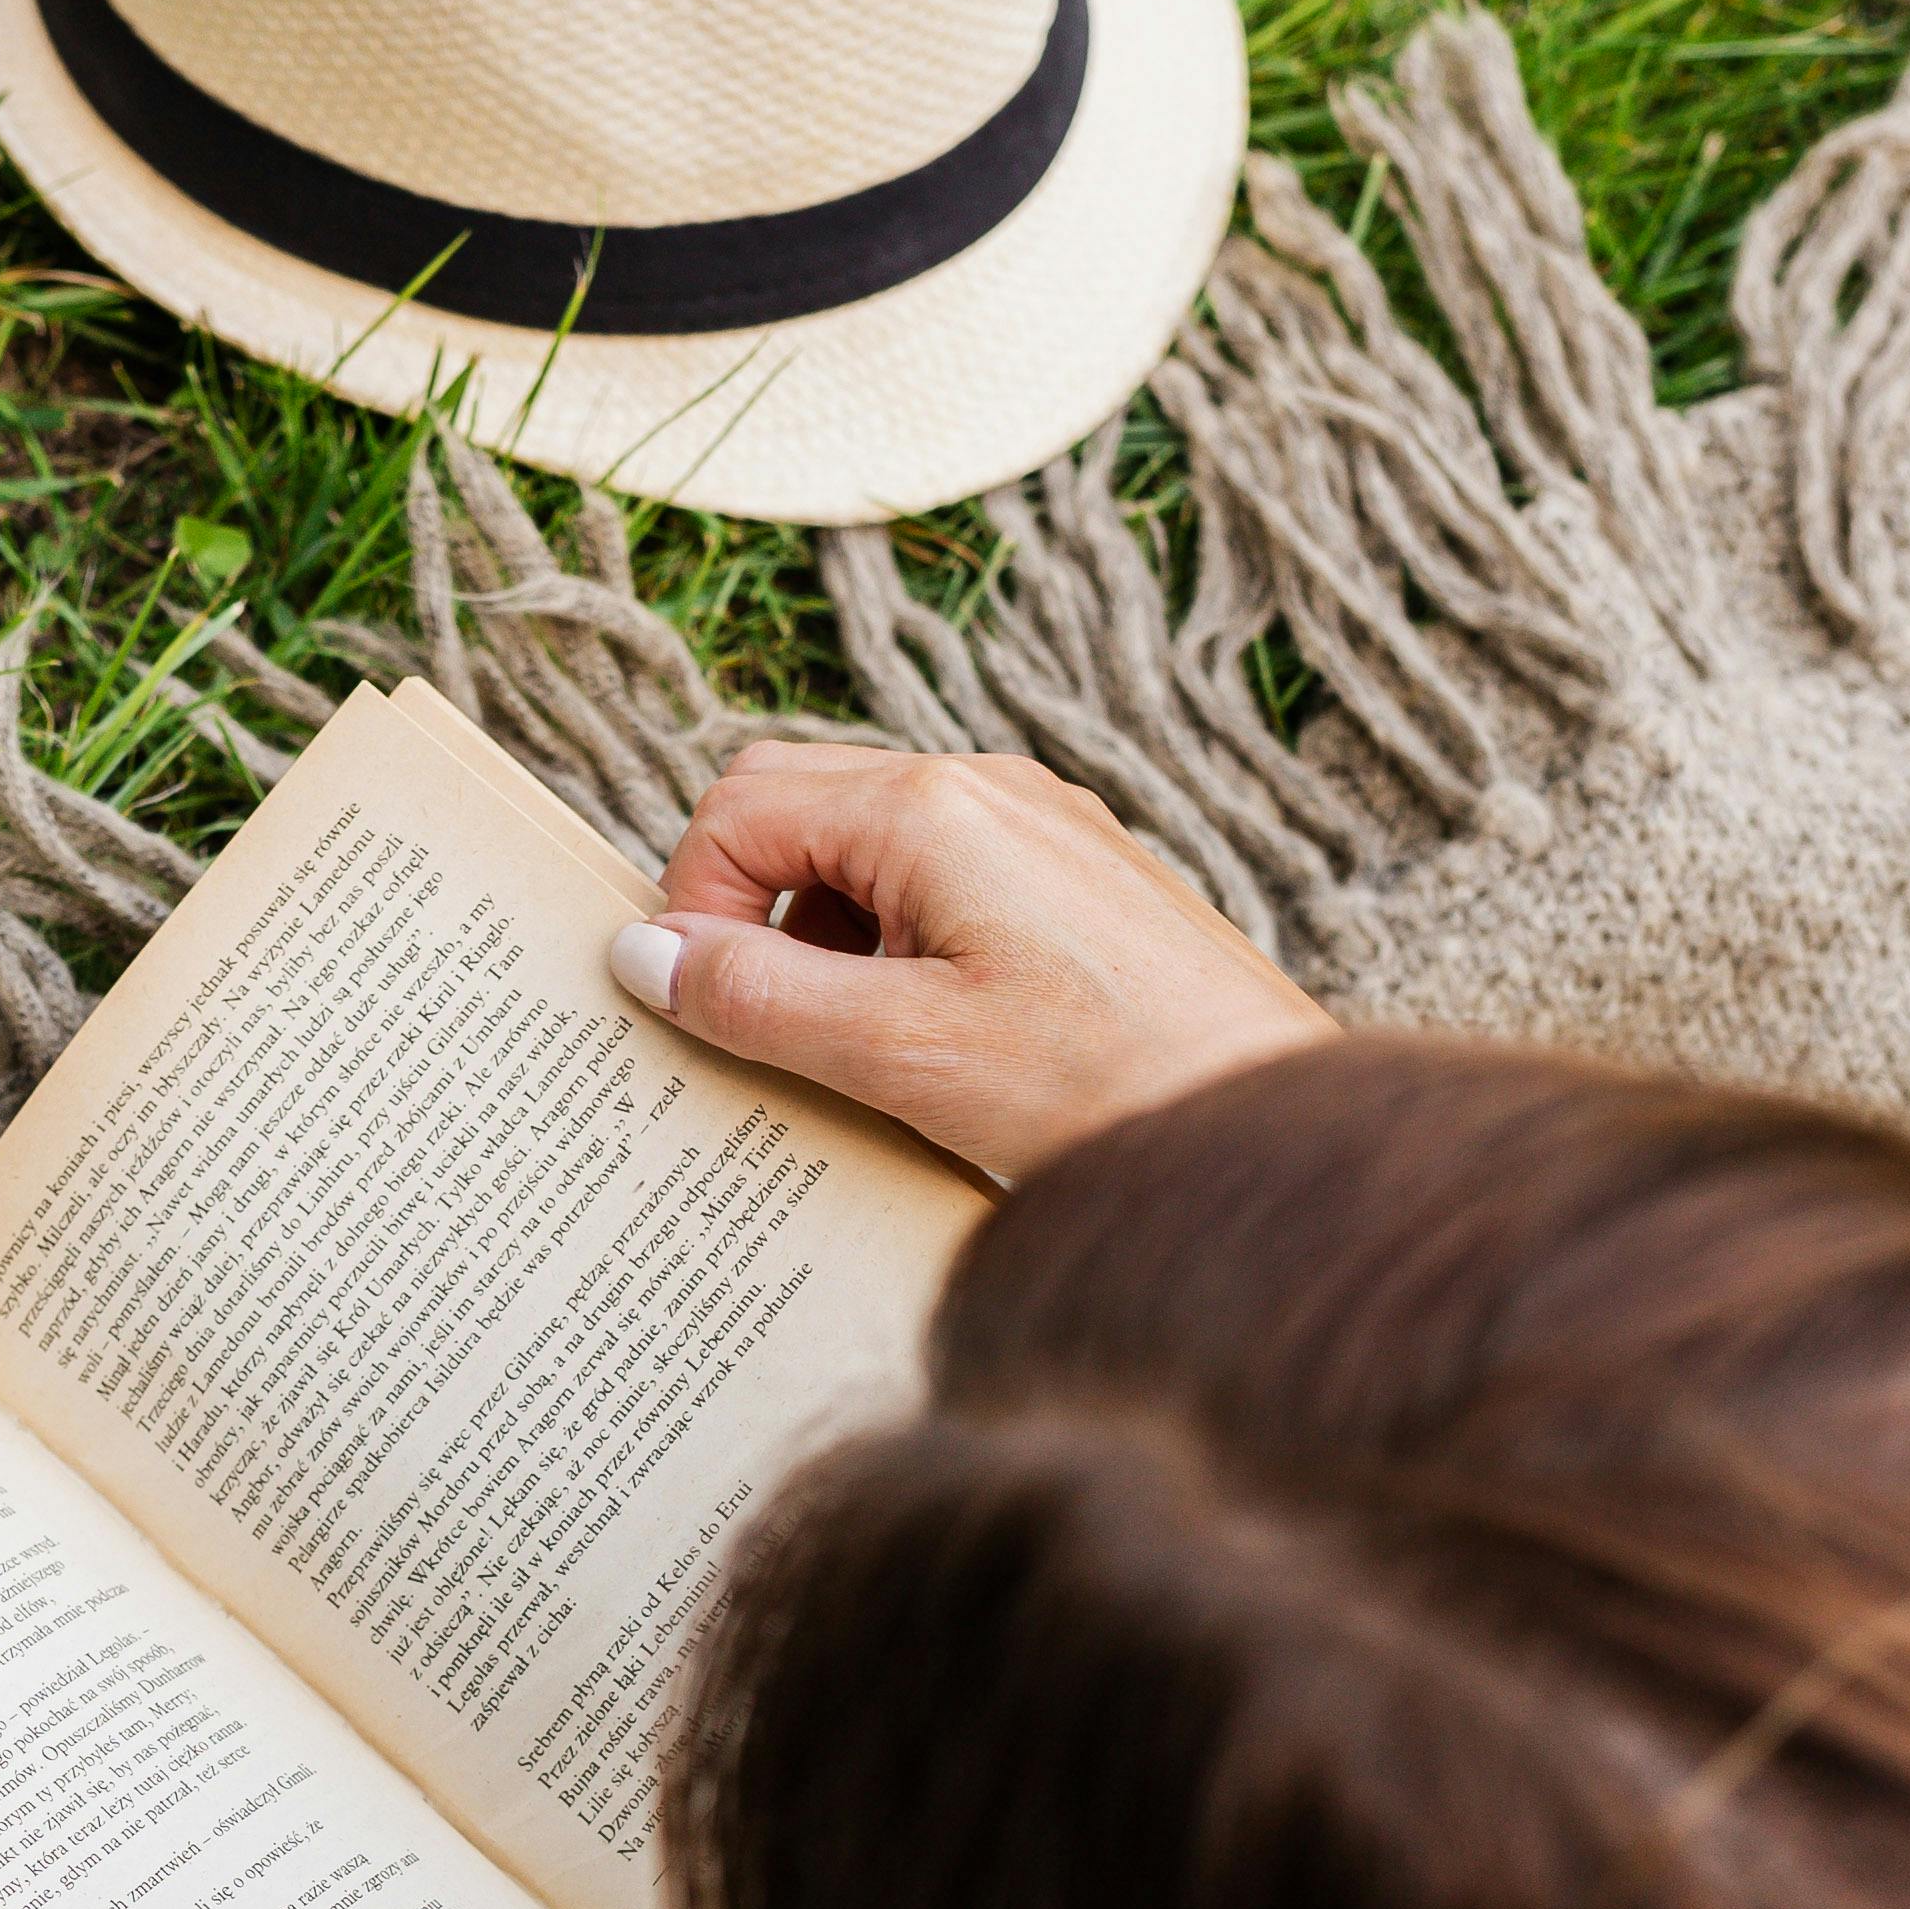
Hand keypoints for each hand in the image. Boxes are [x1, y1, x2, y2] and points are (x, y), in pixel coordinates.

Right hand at [607, 745, 1329, 1185]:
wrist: (1267, 1122)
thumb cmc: (1103, 1090)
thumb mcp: (900, 1054)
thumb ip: (757, 998)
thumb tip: (642, 954)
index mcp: (931, 808)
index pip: (738, 807)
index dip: (695, 907)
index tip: (711, 1010)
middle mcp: (986, 786)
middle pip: (794, 801)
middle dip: (748, 905)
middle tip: (764, 1021)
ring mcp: (1039, 824)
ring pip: (864, 841)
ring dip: (822, 929)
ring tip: (859, 1043)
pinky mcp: (1074, 875)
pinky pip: (938, 873)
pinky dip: (894, 938)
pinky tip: (932, 1036)